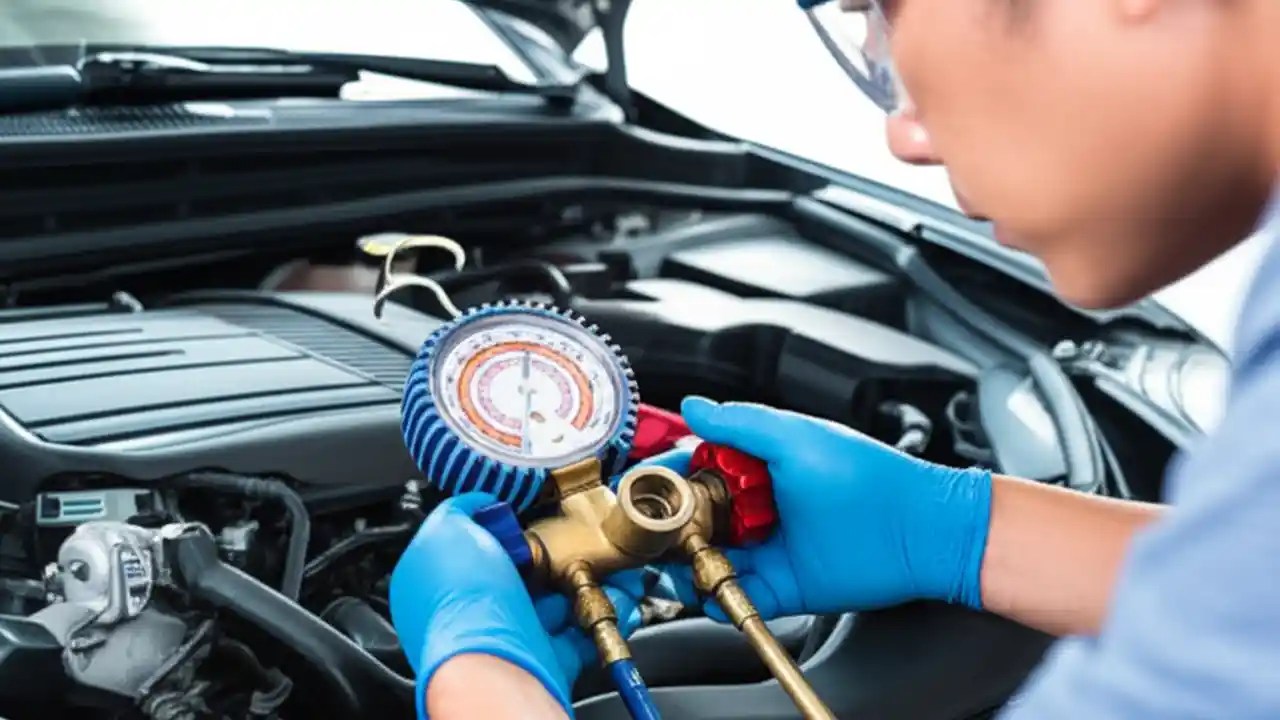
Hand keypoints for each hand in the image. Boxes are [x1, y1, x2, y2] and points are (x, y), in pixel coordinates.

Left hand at [389, 493, 643, 717]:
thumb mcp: (449, 530)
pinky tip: (622, 598)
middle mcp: (477, 610)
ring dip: (594, 581)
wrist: (494, 666)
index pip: (483, 542)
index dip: (515, 525)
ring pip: (561, 601)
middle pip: (530, 570)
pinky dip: (607, 614)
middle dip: (567, 552)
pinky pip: (582, 634)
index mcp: (445, 579)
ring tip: (618, 566)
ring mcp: (513, 637)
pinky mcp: (546, 661)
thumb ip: (463, 508)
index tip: (543, 511)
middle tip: (591, 537)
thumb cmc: (463, 602)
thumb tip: (481, 500)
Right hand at [652, 396, 992, 619]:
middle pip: (692, 518)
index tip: (639, 487)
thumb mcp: (794, 436)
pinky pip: (733, 594)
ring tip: (658, 565)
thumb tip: (693, 407)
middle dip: (662, 526)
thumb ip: (738, 423)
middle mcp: (757, 507)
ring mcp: (767, 548)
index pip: (695, 469)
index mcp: (757, 466)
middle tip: (640, 533)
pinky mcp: (780, 586)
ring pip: (706, 557)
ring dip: (679, 562)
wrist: (919, 531)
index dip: (664, 477)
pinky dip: (710, 594)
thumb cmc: (868, 478)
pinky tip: (696, 587)